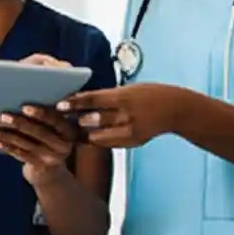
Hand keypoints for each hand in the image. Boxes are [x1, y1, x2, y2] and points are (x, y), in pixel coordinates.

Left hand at [0, 102, 80, 185]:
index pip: (56, 120)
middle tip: (2, 115)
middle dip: (19, 123)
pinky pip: (20, 155)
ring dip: (7, 136)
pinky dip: (6, 147)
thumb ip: (49, 114)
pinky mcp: (39, 167)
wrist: (51, 170)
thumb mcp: (55, 127)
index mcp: (69, 131)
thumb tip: (23, 94)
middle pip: (39, 133)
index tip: (24, 106)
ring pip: (26, 144)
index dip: (40, 114)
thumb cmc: (50, 136)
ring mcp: (51, 159)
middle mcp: (63, 146)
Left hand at [57, 83, 190, 148]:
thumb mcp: (127, 90)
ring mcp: (129, 131)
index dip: (75, 103)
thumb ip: (107, 97)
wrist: (174, 109)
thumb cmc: (149, 95)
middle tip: (59, 119)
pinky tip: (88, 136)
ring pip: (97, 136)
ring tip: (71, 130)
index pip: (93, 99)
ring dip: (84, 133)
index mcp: (123, 97)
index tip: (59, 104)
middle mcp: (125, 115)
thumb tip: (82, 101)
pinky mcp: (132, 142)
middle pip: (93, 120)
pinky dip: (97, 139)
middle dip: (75, 120)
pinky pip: (108, 143)